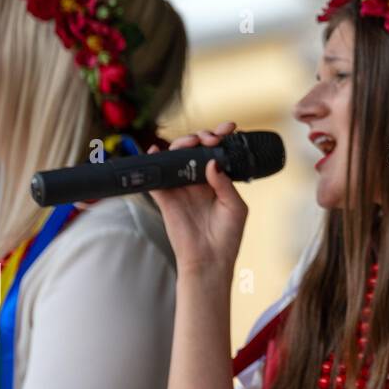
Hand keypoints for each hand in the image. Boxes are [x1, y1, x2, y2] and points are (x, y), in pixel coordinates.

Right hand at [148, 121, 247, 279]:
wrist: (209, 261)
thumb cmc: (227, 237)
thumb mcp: (235, 206)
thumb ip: (225, 183)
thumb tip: (212, 162)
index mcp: (218, 181)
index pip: (216, 152)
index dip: (220, 137)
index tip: (228, 128)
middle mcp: (198, 181)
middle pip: (194, 150)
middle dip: (200, 137)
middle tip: (208, 138)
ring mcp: (181, 188)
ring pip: (176, 158)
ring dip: (181, 144)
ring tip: (189, 143)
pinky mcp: (166, 198)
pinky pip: (157, 177)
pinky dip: (153, 162)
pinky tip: (154, 151)